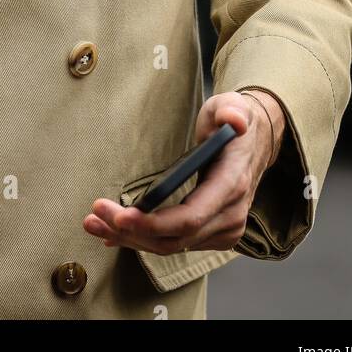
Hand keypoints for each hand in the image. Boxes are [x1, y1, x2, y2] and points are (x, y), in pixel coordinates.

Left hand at [83, 90, 284, 255]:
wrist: (255, 143)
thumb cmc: (236, 123)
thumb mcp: (235, 106)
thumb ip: (233, 110)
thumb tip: (234, 120)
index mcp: (232, 184)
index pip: (191, 217)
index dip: (154, 222)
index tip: (121, 217)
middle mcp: (231, 214)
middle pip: (174, 238)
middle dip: (131, 232)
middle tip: (95, 217)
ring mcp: (224, 229)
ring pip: (171, 246)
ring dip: (131, 239)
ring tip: (95, 225)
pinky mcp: (213, 234)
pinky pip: (175, 244)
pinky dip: (143, 239)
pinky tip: (115, 233)